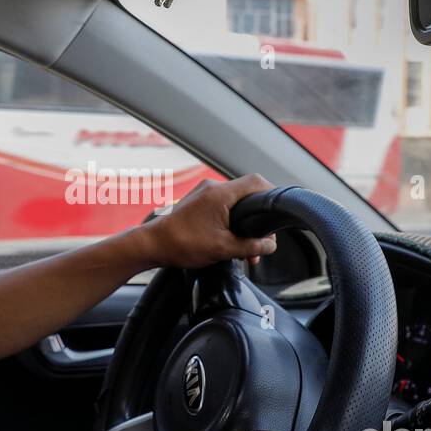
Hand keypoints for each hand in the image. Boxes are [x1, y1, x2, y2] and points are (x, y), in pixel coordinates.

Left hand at [136, 174, 277, 269]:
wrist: (152, 246)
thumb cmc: (181, 244)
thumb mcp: (223, 249)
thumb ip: (251, 246)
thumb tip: (271, 245)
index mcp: (220, 194)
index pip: (257, 182)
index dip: (272, 194)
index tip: (278, 211)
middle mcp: (212, 189)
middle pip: (247, 194)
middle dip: (257, 218)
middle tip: (261, 240)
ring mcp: (204, 195)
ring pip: (234, 204)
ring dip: (243, 224)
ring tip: (244, 249)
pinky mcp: (197, 203)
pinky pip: (222, 208)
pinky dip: (231, 222)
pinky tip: (230, 242)